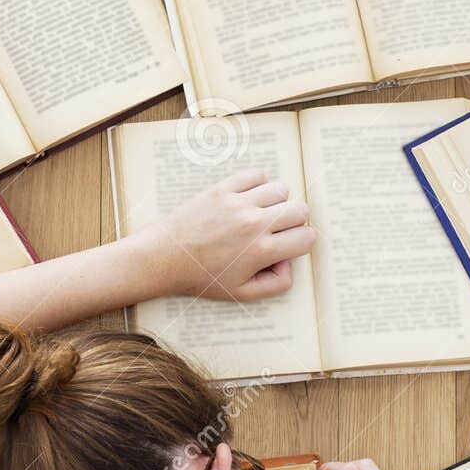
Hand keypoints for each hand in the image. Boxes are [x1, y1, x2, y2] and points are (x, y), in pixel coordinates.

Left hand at [133, 170, 315, 301]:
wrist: (163, 259)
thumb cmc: (201, 279)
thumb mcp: (241, 294)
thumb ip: (275, 284)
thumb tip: (289, 263)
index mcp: (261, 252)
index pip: (307, 237)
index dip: (302, 242)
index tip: (289, 245)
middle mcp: (253, 224)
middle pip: (300, 210)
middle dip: (295, 222)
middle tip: (277, 231)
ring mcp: (237, 203)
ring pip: (281, 189)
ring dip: (277, 202)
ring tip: (261, 214)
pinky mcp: (222, 189)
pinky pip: (256, 175)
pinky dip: (258, 185)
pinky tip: (248, 199)